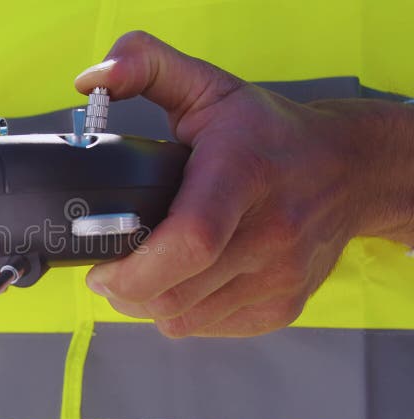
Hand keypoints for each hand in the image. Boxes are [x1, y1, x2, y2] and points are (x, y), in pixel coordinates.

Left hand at [75, 31, 413, 337]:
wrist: (351, 171)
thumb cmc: (269, 132)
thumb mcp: (209, 87)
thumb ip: (147, 67)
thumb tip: (89, 80)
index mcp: (243, 174)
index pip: (192, 239)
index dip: (133, 268)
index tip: (101, 266)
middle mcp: (270, 232)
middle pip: (175, 294)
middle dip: (124, 291)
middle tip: (109, 272)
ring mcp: (281, 276)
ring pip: (184, 319)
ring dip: (148, 304)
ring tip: (142, 273)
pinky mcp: (284, 305)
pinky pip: (208, 328)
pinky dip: (182, 312)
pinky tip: (183, 281)